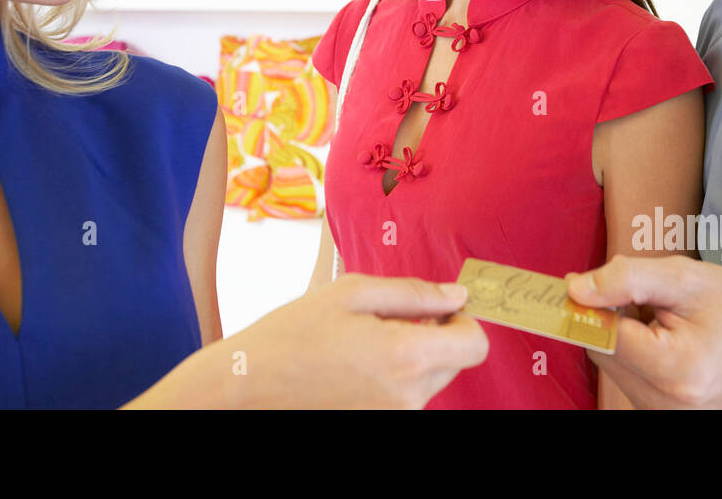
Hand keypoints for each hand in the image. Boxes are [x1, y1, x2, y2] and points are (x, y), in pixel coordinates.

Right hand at [127, 274, 488, 408]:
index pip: (475, 344)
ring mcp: (393, 418)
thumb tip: (456, 295)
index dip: (463, 321)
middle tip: (391, 320)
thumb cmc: (292, 335)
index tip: (438, 310)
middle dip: (436, 337)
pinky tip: (354, 366)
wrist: (246, 387)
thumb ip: (413, 293)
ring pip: (430, 381)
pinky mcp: (379, 427)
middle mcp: (408, 397)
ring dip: (411, 359)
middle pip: (456, 362)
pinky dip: (392, 379)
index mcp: (406, 356)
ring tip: (361, 344)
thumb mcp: (352, 294)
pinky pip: (404, 398)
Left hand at [566, 255, 721, 408]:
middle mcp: (665, 402)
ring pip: (608, 360)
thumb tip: (576, 289)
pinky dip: (630, 349)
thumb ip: (627, 279)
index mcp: (677, 370)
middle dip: (608, 315)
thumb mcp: (684, 279)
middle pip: (602, 349)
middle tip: (638, 296)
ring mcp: (659, 412)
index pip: (605, 334)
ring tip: (656, 318)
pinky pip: (623, 373)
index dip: (589, 303)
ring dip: (619, 333)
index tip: (575, 283)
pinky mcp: (655, 411)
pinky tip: (658, 337)